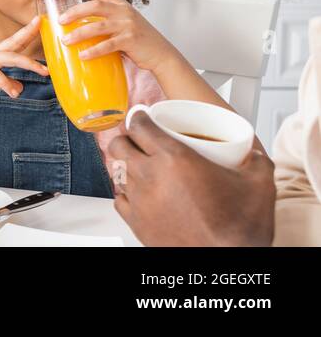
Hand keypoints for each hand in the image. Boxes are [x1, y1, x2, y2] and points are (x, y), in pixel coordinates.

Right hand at [0, 16, 48, 97]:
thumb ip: (3, 80)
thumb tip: (20, 88)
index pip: (15, 40)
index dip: (28, 31)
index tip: (41, 22)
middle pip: (15, 42)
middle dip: (30, 34)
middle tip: (44, 26)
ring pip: (10, 57)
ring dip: (28, 64)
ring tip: (44, 72)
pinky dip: (5, 83)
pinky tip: (14, 92)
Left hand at [59, 0, 178, 71]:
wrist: (162, 54)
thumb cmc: (139, 42)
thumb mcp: (125, 25)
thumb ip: (107, 24)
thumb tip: (80, 31)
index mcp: (121, 6)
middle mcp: (124, 12)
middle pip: (95, 6)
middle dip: (75, 12)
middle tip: (60, 20)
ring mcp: (128, 25)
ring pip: (98, 26)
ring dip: (79, 33)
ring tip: (66, 41)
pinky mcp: (130, 40)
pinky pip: (107, 45)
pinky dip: (93, 51)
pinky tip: (82, 56)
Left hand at [109, 111, 275, 245]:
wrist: (226, 260)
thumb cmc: (238, 228)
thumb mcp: (259, 183)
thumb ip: (255, 160)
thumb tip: (251, 153)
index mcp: (174, 159)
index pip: (140, 126)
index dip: (138, 117)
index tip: (141, 116)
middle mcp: (149, 177)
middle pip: (120, 145)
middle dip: (127, 138)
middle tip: (139, 140)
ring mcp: (139, 200)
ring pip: (117, 172)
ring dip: (126, 165)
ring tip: (141, 166)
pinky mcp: (135, 222)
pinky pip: (119, 199)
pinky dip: (126, 192)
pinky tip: (139, 193)